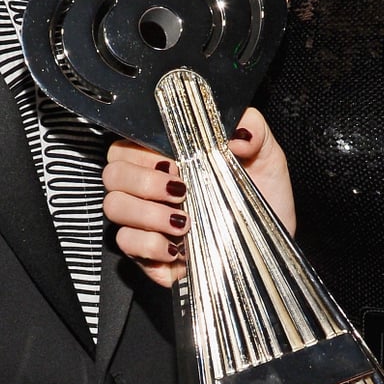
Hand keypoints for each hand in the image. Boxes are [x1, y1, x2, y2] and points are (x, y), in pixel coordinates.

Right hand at [103, 107, 294, 288]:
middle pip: (112, 173)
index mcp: (169, 159)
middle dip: (143, 180)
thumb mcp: (266, 157)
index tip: (175, 159)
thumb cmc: (264, 201)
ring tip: (183, 220)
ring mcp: (145, 222)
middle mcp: (150, 189)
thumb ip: (252, 128)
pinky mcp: (147, 254)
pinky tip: (178, 246)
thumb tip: (233, 132)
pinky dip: (150, 243)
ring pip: (114, 206)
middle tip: (181, 190)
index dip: (142, 149)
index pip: (129, 143)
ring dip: (148, 212)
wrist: (272, 248)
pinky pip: (126, 243)